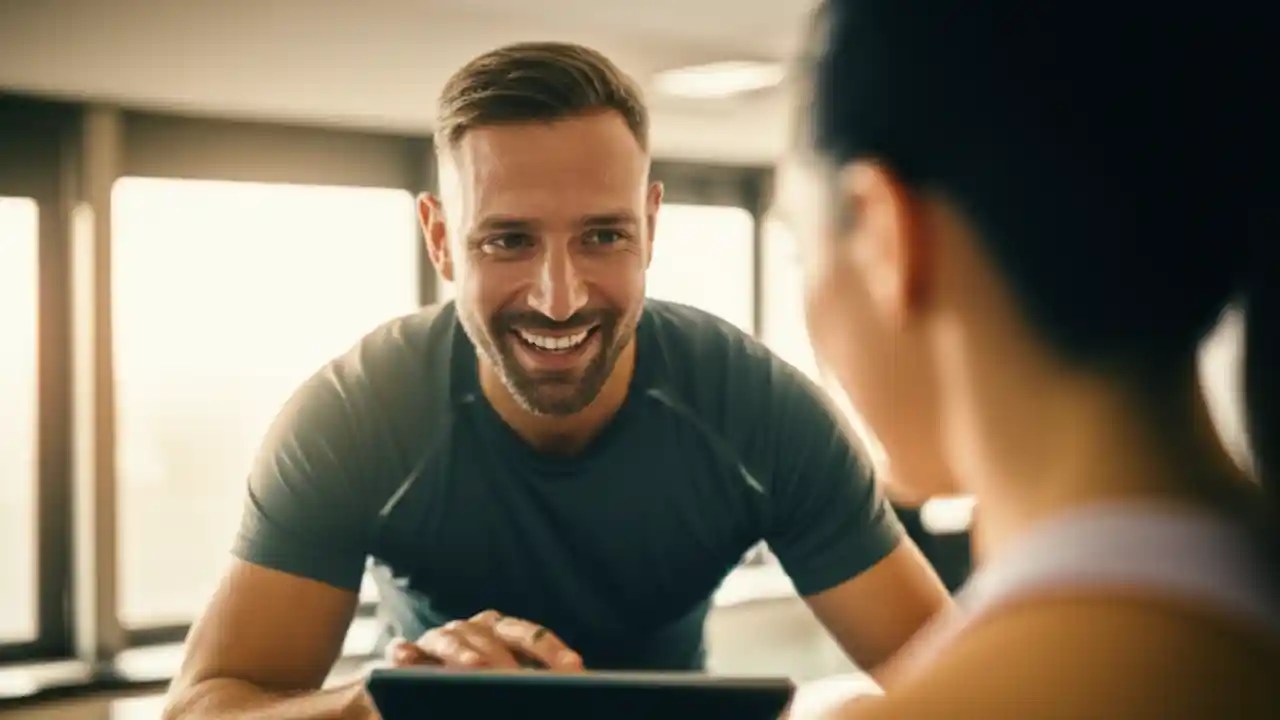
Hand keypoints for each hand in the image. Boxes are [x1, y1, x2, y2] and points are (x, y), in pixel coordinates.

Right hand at [385, 610, 583, 671]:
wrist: (414, 687)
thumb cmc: (473, 687)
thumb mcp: (504, 684)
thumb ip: (528, 684)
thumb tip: (567, 689)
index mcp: (502, 632)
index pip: (531, 636)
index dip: (552, 652)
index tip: (574, 670)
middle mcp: (472, 629)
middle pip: (493, 639)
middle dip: (508, 661)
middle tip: (521, 680)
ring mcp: (438, 638)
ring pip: (451, 640)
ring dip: (463, 654)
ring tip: (475, 668)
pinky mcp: (404, 653)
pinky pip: (402, 650)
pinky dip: (405, 653)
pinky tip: (406, 659)